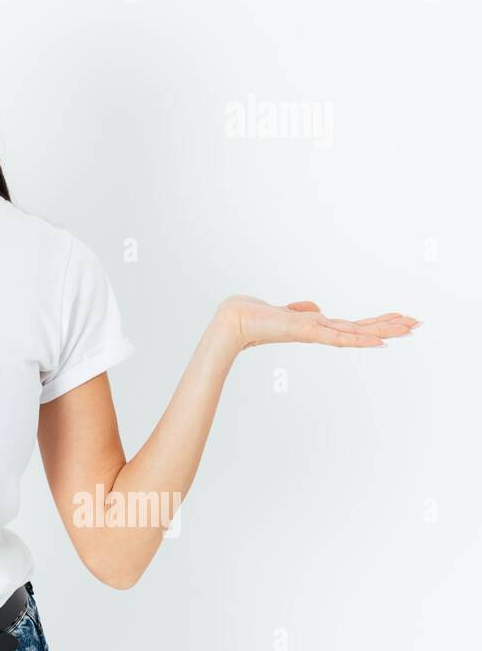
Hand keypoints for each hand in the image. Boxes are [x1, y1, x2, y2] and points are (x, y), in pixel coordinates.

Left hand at [216, 294, 418, 352]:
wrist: (233, 322)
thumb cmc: (252, 316)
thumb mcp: (282, 310)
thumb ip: (300, 310)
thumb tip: (317, 309)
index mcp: (315, 326)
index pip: (350, 325)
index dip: (374, 323)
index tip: (397, 320)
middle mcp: (318, 330)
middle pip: (360, 329)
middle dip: (388, 326)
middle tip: (417, 324)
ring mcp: (314, 332)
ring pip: (355, 332)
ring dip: (383, 329)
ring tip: (409, 328)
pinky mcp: (305, 332)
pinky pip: (337, 337)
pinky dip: (358, 339)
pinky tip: (378, 342)